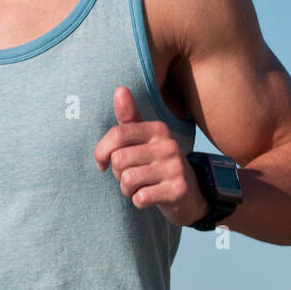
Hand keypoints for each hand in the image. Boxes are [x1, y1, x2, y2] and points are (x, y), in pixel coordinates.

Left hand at [93, 86, 209, 225]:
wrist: (190, 194)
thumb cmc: (157, 165)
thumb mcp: (144, 139)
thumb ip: (129, 117)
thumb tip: (120, 88)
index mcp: (158, 129)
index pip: (117, 134)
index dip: (101, 151)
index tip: (102, 162)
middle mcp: (168, 145)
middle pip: (119, 159)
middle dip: (118, 174)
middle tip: (131, 176)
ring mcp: (175, 167)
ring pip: (128, 180)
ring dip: (127, 189)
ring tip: (140, 187)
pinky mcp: (178, 189)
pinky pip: (140, 197)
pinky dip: (139, 201)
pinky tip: (150, 196)